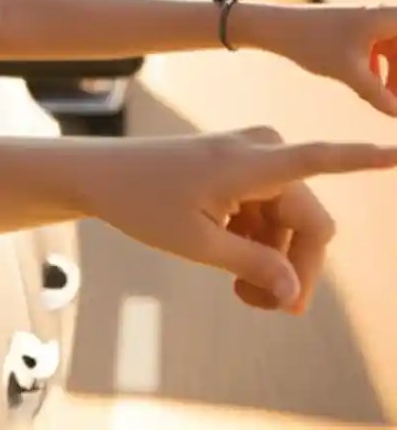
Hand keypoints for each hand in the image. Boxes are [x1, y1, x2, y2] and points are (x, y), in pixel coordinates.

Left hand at [84, 126, 396, 313]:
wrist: (99, 175)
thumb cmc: (140, 203)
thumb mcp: (195, 245)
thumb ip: (251, 265)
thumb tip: (294, 288)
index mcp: (249, 164)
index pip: (319, 159)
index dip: (362, 159)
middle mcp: (260, 151)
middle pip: (310, 221)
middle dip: (297, 267)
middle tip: (275, 311)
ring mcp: (252, 158)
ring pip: (291, 221)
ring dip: (276, 259)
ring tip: (243, 295)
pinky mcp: (243, 168)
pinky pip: (271, 212)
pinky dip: (260, 242)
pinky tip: (238, 271)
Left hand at [240, 3, 396, 115]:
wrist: (275, 26)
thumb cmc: (314, 43)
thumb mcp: (349, 71)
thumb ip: (378, 94)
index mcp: (391, 18)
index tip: (394, 95)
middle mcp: (385, 16)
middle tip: (395, 105)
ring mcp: (371, 23)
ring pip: (394, 54)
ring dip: (394, 77)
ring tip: (388, 104)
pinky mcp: (356, 31)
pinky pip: (379, 53)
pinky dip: (378, 71)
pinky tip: (370, 90)